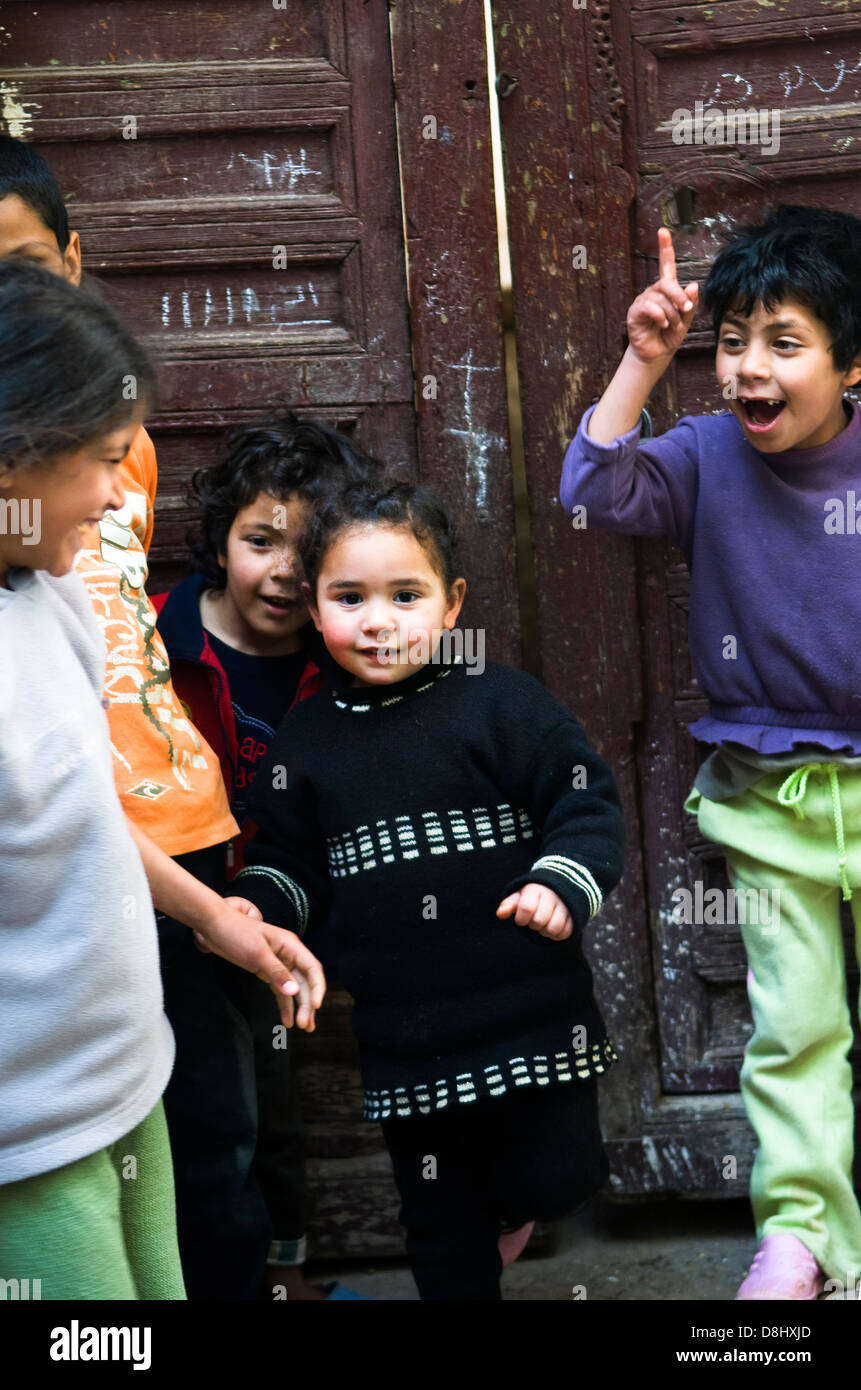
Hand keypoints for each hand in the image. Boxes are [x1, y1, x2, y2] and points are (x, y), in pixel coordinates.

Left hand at [193, 902, 325, 1029]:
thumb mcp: (256, 953)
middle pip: (305, 982)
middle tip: (306, 1025)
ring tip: (303, 1026)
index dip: (317, 988)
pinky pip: (280, 990)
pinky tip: (287, 1020)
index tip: (316, 1006)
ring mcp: (278, 964)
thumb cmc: (236, 933)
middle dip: (308, 1003)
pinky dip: (284, 1005)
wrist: (214, 926)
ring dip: (299, 1007)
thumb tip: (294, 992)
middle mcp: (288, 955)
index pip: (312, 968)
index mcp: (290, 946)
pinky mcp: (266, 971)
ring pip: (294, 988)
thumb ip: (276, 972)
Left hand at [496, 884, 573, 940]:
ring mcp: (565, 905)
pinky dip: (556, 935)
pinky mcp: (575, 915)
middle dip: (533, 924)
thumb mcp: (520, 895)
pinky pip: (565, 933)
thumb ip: (509, 904)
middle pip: (539, 921)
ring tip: (543, 924)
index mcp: (536, 889)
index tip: (521, 918)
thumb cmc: (534, 895)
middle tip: (534, 919)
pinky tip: (552, 927)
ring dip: (544, 931)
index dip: (521, 919)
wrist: (559, 885)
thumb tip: (500, 914)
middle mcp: (552, 896)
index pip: (526, 908)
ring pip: (552, 928)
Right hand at [626, 227, 698, 362]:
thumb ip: (690, 302)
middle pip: (667, 283)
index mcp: (666, 290)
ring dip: (672, 314)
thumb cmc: (670, 335)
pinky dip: (661, 317)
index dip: (665, 247)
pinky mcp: (635, 312)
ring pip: (661, 299)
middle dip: (679, 297)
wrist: (656, 354)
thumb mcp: (686, 319)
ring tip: (672, 325)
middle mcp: (653, 292)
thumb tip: (693, 285)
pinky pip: (651, 308)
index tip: (663, 231)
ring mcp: (642, 301)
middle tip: (686, 310)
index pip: (665, 265)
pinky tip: (662, 324)